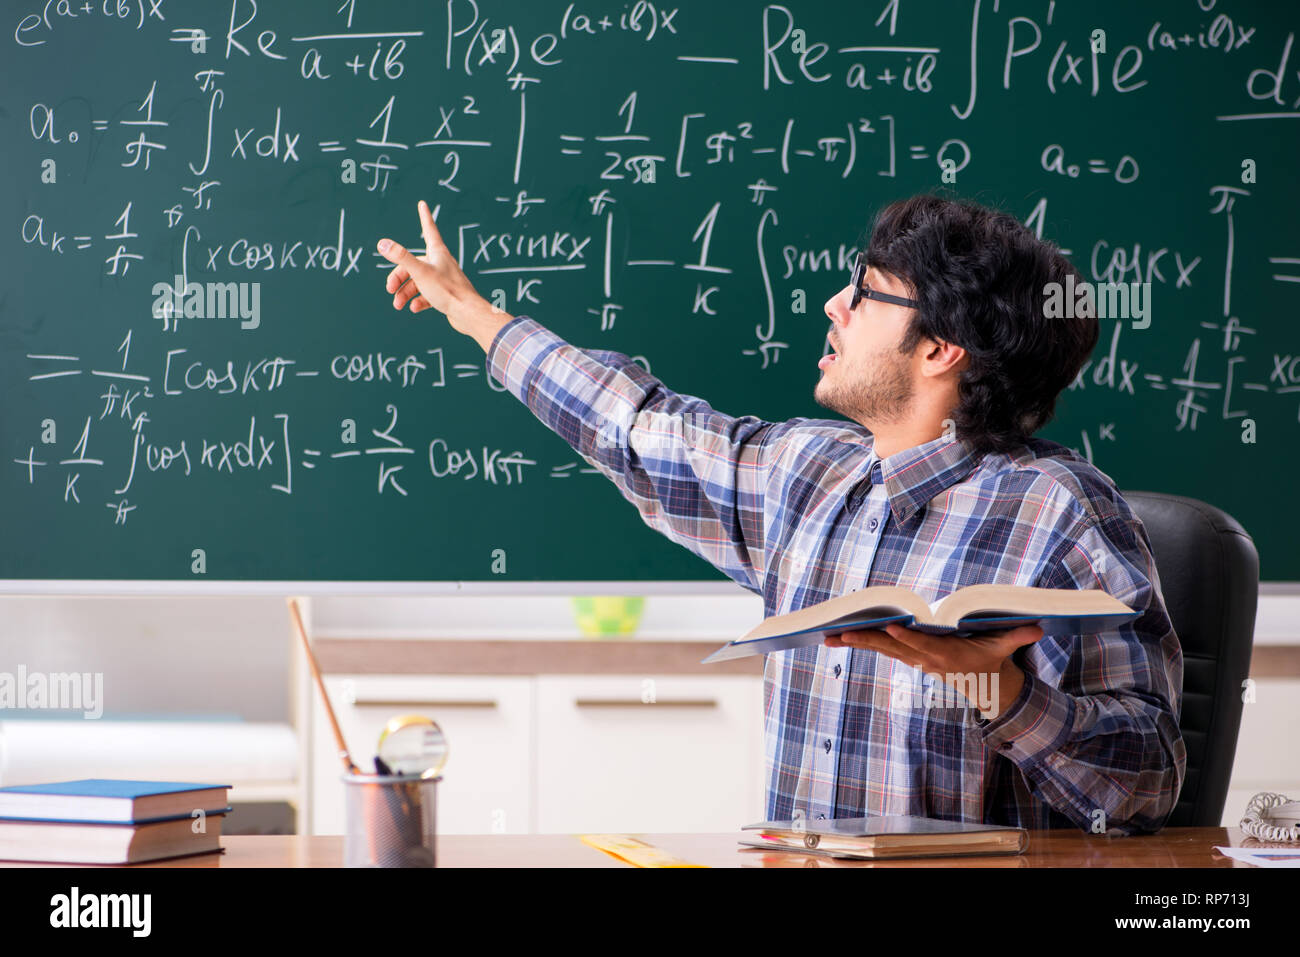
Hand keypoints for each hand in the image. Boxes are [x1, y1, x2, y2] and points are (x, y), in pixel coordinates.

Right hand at [376, 200, 510, 346]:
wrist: (468, 314)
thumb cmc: (448, 290)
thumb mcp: (420, 272)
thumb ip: (401, 257)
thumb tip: (382, 244)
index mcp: (438, 253)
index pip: (429, 229)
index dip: (424, 216)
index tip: (422, 204)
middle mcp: (441, 263)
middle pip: (414, 264)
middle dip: (399, 277)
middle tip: (390, 290)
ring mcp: (443, 280)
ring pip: (418, 282)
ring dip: (405, 293)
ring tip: (398, 305)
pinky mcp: (445, 295)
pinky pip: (427, 295)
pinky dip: (418, 301)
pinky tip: (414, 308)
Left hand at [824, 622, 1044, 718]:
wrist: (984, 685)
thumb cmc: (991, 659)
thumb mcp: (1005, 648)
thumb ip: (1018, 637)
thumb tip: (1038, 627)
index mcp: (945, 655)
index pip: (922, 645)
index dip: (906, 637)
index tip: (890, 626)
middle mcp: (924, 658)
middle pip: (891, 647)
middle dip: (865, 640)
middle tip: (839, 633)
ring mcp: (913, 659)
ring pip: (880, 648)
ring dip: (853, 642)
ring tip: (826, 636)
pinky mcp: (908, 657)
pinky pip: (880, 648)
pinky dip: (859, 641)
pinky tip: (836, 637)